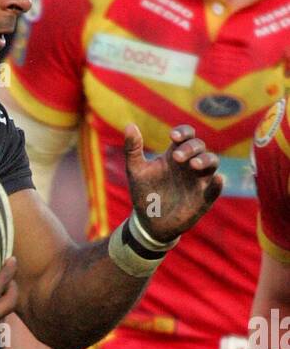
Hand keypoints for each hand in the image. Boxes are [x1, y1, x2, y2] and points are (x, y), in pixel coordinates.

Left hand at [124, 123, 222, 243]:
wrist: (148, 222)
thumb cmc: (144, 193)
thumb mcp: (136, 171)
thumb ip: (133, 150)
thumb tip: (129, 125)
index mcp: (175, 155)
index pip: (187, 136)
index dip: (183, 132)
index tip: (173, 136)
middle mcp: (190, 165)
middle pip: (199, 147)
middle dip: (190, 149)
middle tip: (177, 157)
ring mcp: (199, 181)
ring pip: (212, 163)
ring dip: (206, 160)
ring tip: (194, 165)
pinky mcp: (204, 198)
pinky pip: (215, 189)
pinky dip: (218, 184)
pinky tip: (218, 179)